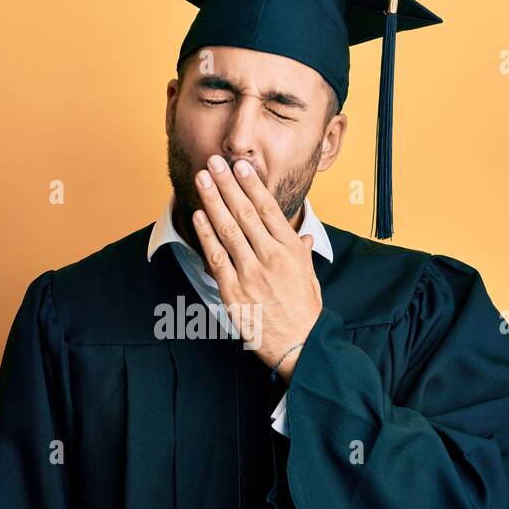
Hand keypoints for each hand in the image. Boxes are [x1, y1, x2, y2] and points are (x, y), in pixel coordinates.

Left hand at [190, 154, 322, 381]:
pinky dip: (206, 235)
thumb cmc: (305, 312)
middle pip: (244, 213)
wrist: (300, 346)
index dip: (252, 186)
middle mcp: (271, 257)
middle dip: (227, 185)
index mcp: (290, 250)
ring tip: (202, 180)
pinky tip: (198, 216)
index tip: (241, 167)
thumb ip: (301, 253)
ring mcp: (251, 274)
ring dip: (213, 201)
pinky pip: (217, 257)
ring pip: (228, 230)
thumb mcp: (309, 277)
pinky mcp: (234, 292)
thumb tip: (304, 237)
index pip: (268, 210)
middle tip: (214, 163)